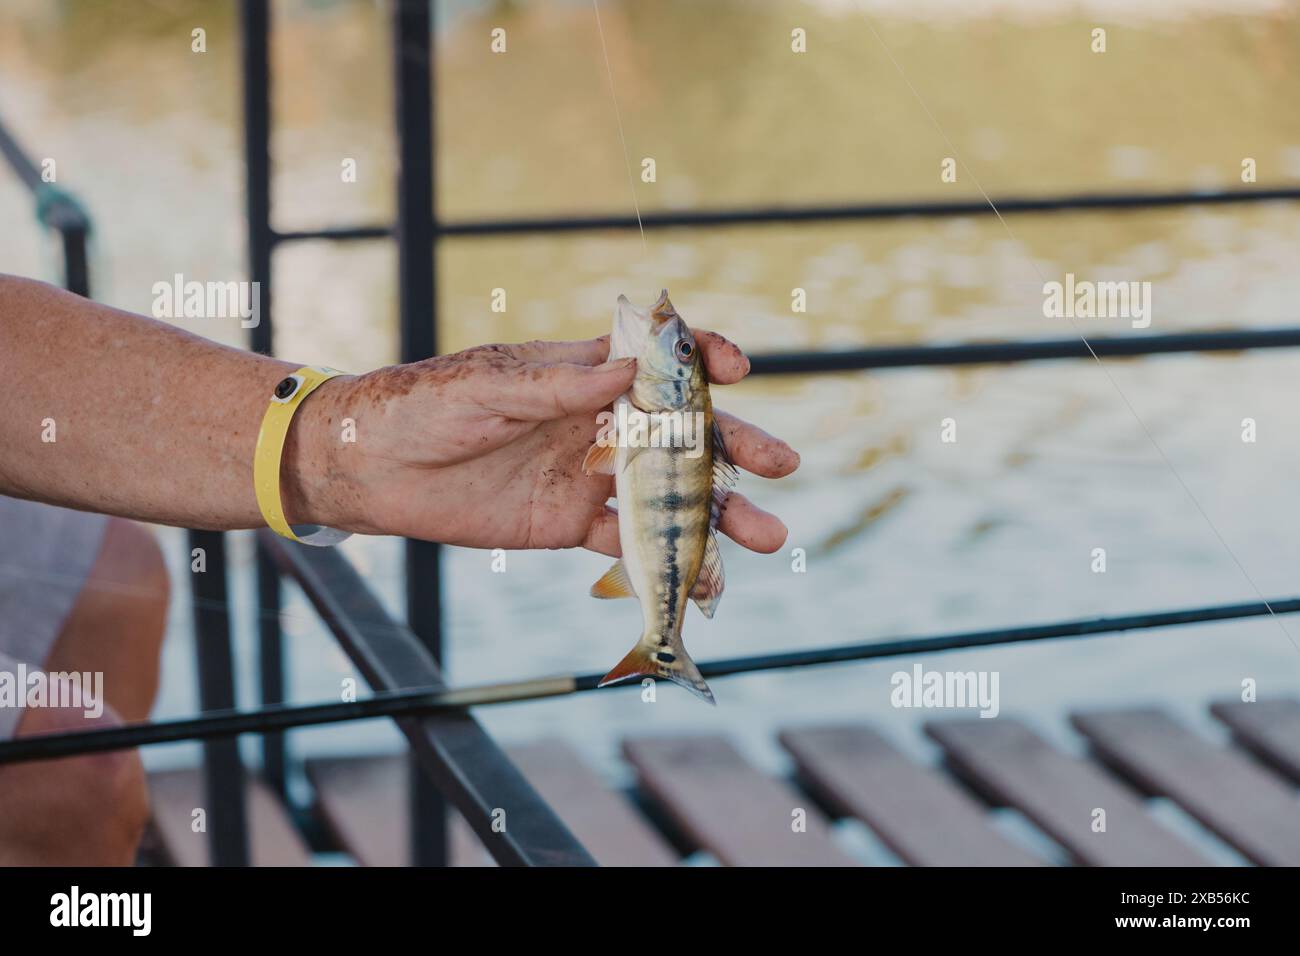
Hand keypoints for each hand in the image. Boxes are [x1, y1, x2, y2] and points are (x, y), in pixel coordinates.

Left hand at [289, 333, 798, 554]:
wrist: (371, 469)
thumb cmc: (424, 406)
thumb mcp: (487, 387)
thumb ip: (558, 385)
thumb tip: (629, 371)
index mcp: (582, 372)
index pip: (658, 359)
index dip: (703, 359)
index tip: (737, 371)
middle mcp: (598, 422)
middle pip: (682, 432)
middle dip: (733, 446)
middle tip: (778, 464)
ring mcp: (590, 474)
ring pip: (668, 493)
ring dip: (716, 513)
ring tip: (763, 535)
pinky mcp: (571, 523)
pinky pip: (628, 542)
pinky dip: (665, 560)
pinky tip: (701, 578)